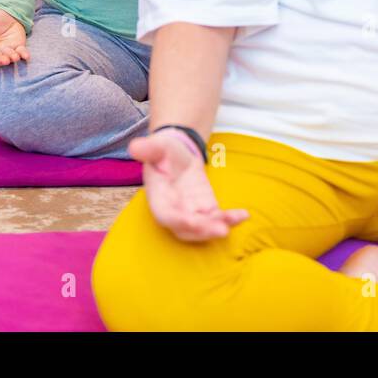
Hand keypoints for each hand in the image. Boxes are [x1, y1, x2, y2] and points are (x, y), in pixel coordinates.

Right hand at [128, 129, 248, 241]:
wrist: (176, 154)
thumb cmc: (164, 151)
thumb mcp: (157, 146)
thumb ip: (148, 148)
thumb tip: (134, 147)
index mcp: (158, 197)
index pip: (165, 215)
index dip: (178, 221)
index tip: (192, 221)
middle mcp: (173, 210)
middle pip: (186, 228)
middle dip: (203, 231)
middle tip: (221, 230)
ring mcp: (190, 212)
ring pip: (202, 228)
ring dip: (218, 227)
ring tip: (235, 219)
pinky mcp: (205, 209)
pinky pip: (216, 219)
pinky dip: (229, 219)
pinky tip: (243, 215)